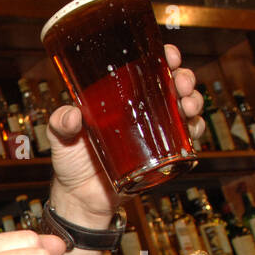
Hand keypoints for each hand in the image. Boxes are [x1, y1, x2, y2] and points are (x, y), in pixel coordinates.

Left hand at [47, 43, 206, 222]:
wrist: (80, 198)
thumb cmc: (70, 162)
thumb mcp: (60, 137)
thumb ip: (61, 123)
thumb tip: (72, 116)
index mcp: (118, 99)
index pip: (146, 70)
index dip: (163, 59)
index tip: (170, 55)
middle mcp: (139, 112)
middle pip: (171, 86)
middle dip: (184, 78)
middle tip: (181, 82)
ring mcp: (151, 133)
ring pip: (183, 109)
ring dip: (193, 101)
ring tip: (188, 105)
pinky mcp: (160, 156)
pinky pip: (185, 141)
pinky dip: (195, 131)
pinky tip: (193, 128)